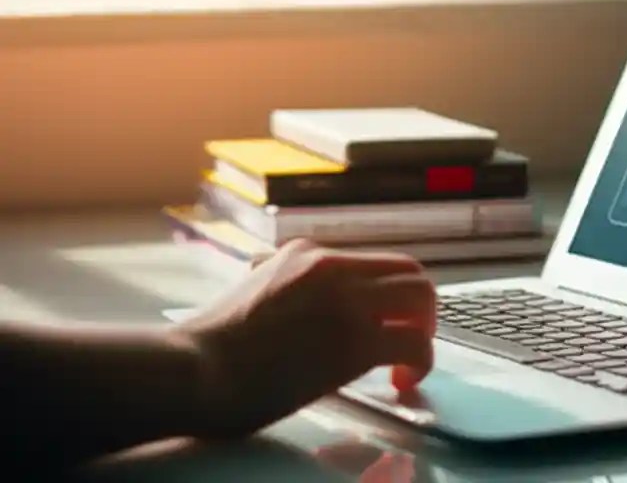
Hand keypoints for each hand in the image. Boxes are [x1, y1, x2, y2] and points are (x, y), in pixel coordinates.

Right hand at [175, 239, 435, 436]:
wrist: (192, 371)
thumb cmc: (210, 345)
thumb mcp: (251, 290)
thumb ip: (282, 284)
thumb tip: (291, 293)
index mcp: (306, 254)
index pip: (373, 263)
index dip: (389, 296)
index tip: (385, 324)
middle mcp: (332, 266)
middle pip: (409, 272)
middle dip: (419, 309)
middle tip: (408, 341)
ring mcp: (347, 300)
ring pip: (422, 297)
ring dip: (424, 331)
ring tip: (406, 364)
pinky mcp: (356, 339)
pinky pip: (416, 343)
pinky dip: (421, 362)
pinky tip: (401, 382)